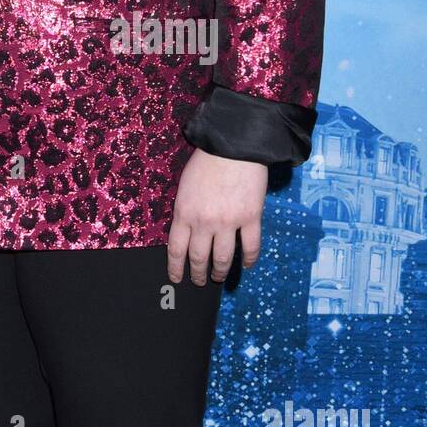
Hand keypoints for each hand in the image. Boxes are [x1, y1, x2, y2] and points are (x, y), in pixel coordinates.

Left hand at [167, 148, 266, 284]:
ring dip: (220, 272)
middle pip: (199, 258)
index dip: (176, 268)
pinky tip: (245, 265)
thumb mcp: (184, 185)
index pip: (176, 249)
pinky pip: (250, 247)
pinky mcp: (251, 218)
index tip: (177, 278)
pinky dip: (248, 259)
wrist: (234, 145)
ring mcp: (229, 222)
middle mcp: (205, 222)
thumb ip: (184, 209)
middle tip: (199, 281)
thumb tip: (186, 230)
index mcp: (184, 212)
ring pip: (223, 258)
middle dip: (198, 273)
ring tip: (218, 277)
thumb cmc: (206, 160)